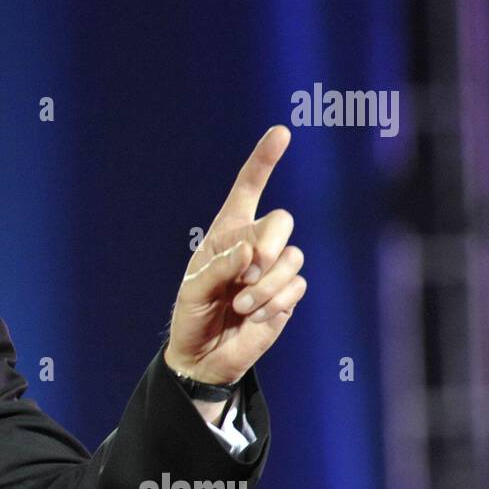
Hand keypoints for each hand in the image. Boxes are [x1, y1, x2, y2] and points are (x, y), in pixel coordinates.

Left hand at [165, 125, 304, 385]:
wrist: (204, 356)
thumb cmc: (192, 316)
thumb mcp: (193, 291)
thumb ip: (219, 268)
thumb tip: (251, 251)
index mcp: (226, 233)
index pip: (248, 188)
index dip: (264, 160)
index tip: (281, 133)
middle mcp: (254, 245)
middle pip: (282, 221)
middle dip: (270, 244)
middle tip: (250, 271)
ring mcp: (274, 270)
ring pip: (292, 259)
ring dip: (265, 286)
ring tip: (241, 305)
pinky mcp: (287, 295)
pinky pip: (296, 287)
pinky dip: (274, 303)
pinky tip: (255, 315)